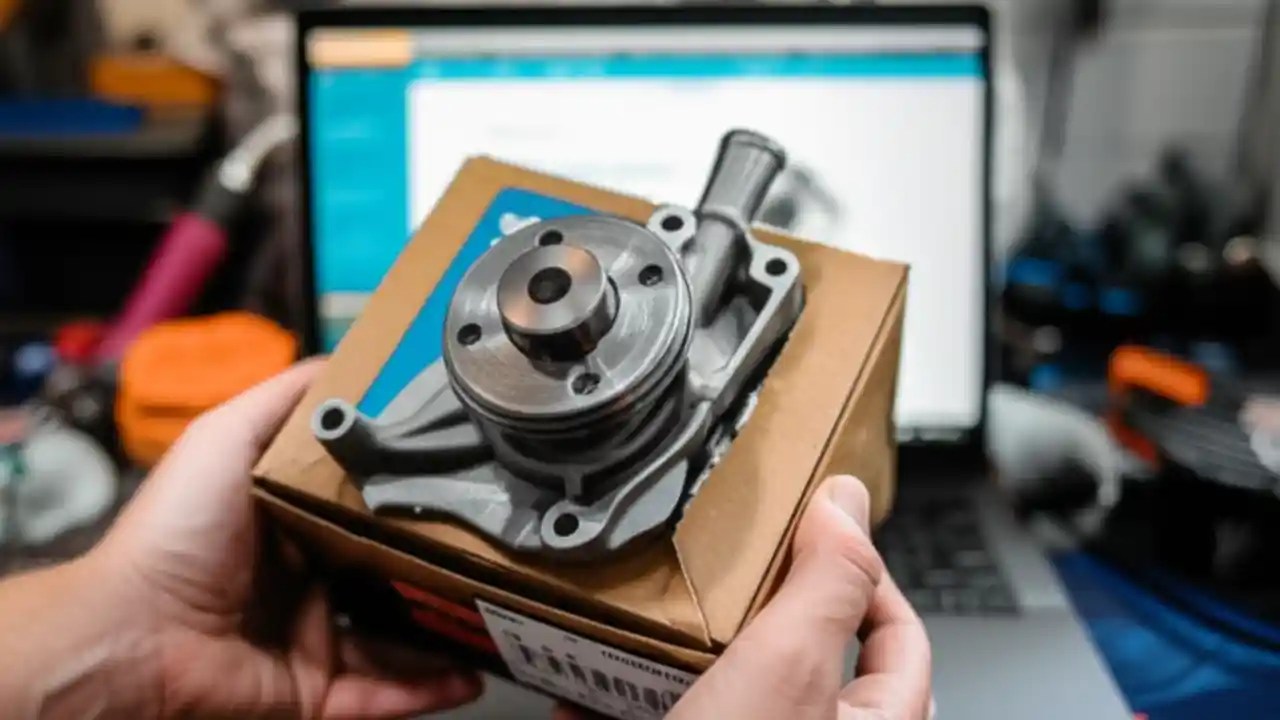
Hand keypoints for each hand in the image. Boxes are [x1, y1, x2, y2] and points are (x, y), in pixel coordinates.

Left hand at [0, 361, 482, 718]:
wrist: (132, 635)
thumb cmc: (174, 533)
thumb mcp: (228, 437)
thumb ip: (285, 399)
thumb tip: (347, 360)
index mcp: (293, 526)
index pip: (371, 509)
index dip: (418, 497)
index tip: (472, 480)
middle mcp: (308, 583)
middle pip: (395, 575)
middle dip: (447, 569)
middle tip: (505, 554)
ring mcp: (313, 641)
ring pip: (401, 641)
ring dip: (451, 634)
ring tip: (505, 617)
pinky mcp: (314, 693)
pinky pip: (382, 696)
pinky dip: (428, 689)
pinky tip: (472, 671)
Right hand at [558, 475, 930, 719]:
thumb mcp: (789, 668)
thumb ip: (827, 579)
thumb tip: (848, 500)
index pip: (899, 630)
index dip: (862, 571)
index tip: (812, 532)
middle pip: (804, 654)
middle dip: (749, 607)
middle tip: (718, 572)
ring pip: (724, 692)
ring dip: (672, 655)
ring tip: (639, 619)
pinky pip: (661, 717)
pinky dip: (620, 704)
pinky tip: (581, 695)